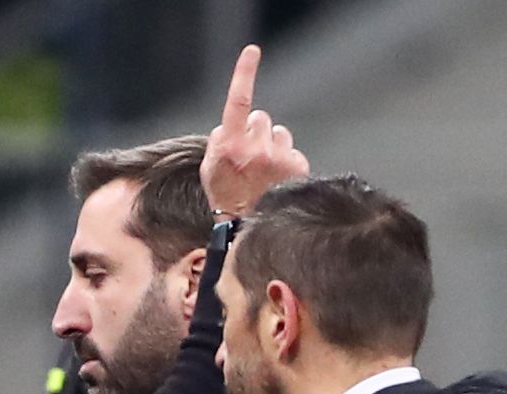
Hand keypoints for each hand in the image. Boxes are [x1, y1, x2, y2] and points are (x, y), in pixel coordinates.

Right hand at [200, 45, 305, 216]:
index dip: (244, 73)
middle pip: (261, 117)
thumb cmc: (226, 197)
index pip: (239, 101)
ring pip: (278, 132)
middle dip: (256, 131)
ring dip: (272, 145)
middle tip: (250, 157)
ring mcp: (278, 157)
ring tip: (265, 171)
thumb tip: (232, 125)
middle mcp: (256, 148)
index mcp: (230, 145)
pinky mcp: (296, 167)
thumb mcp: (209, 168)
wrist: (249, 229)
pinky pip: (291, 149)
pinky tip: (278, 179)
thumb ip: (219, 140)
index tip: (252, 52)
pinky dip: (285, 160)